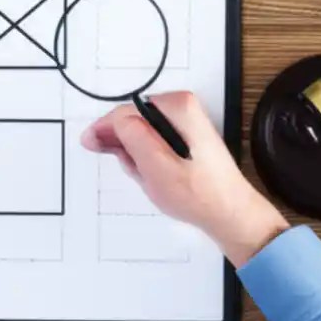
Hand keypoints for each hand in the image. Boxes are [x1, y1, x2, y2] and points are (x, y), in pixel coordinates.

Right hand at [81, 92, 288, 267]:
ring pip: (143, 135)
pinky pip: (154, 143)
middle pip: (135, 122)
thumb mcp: (158, 168)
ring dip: (138, 157)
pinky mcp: (186, 137)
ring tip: (152, 179)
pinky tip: (157, 178)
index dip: (105, 129)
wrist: (229, 212)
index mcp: (178, 108)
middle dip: (127, 147)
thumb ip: (134, 139)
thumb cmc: (201, 195)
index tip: (91, 142)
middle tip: (134, 171)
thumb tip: (115, 122)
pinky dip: (149, 160)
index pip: (126, 112)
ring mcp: (186, 123)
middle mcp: (184, 108)